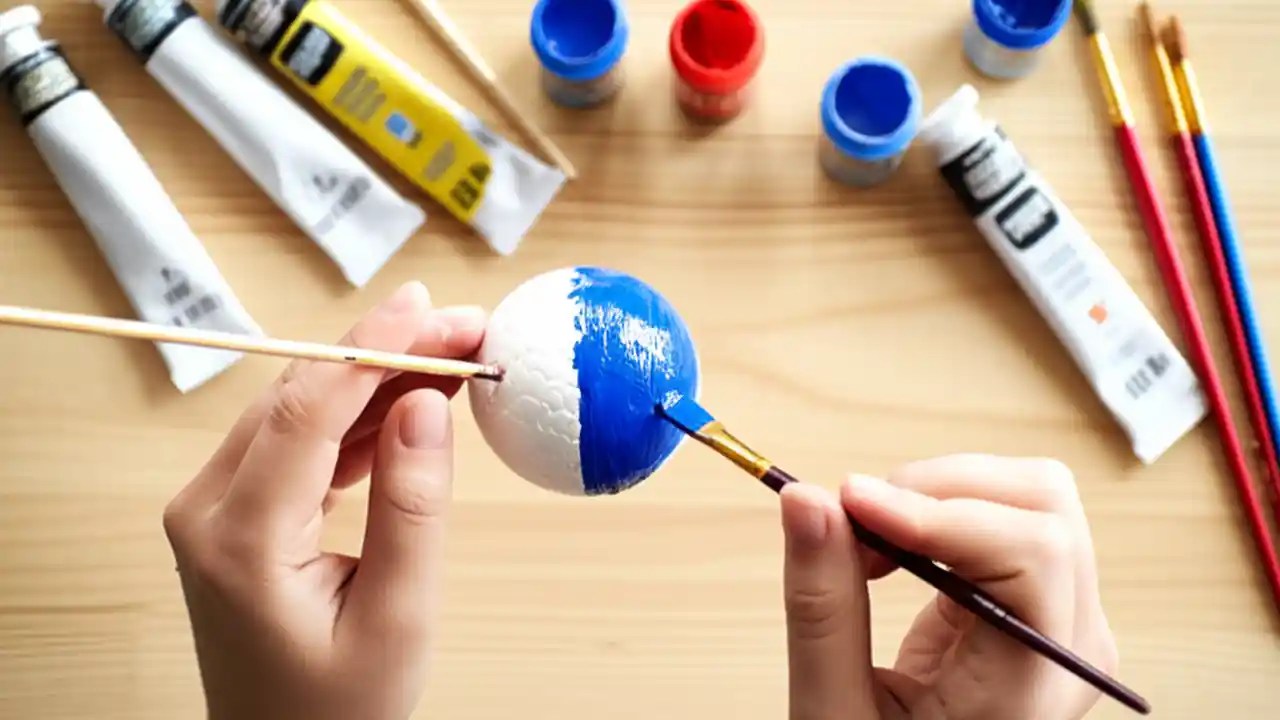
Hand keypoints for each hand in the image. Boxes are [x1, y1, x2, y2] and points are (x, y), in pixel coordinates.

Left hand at [162, 282, 484, 719]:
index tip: (428, 307)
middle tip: (465, 328)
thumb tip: (427, 404)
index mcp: (240, 539)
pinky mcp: (238, 513)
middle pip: (301, 396)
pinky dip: (360, 417)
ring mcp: (216, 509)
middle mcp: (209, 510)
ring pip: (302, 410)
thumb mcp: (398, 617)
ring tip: (455, 356)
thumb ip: (413, 506)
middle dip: (385, 350)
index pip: (304, 411)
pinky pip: (301, 443)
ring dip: (377, 378)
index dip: (370, 346)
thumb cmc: (340, 710)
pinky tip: (414, 400)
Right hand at [780, 455, 1118, 719]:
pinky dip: (938, 511)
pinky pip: (1006, 517)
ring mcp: (1065, 618)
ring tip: (868, 539)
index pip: (1034, 552)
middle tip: (854, 520)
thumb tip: (805, 499)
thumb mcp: (836, 712)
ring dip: (937, 492)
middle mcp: (1072, 644)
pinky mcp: (1038, 600)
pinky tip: (888, 553)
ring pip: (1029, 496)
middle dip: (937, 488)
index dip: (942, 509)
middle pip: (1042, 506)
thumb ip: (823, 608)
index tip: (853, 502)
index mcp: (1033, 687)